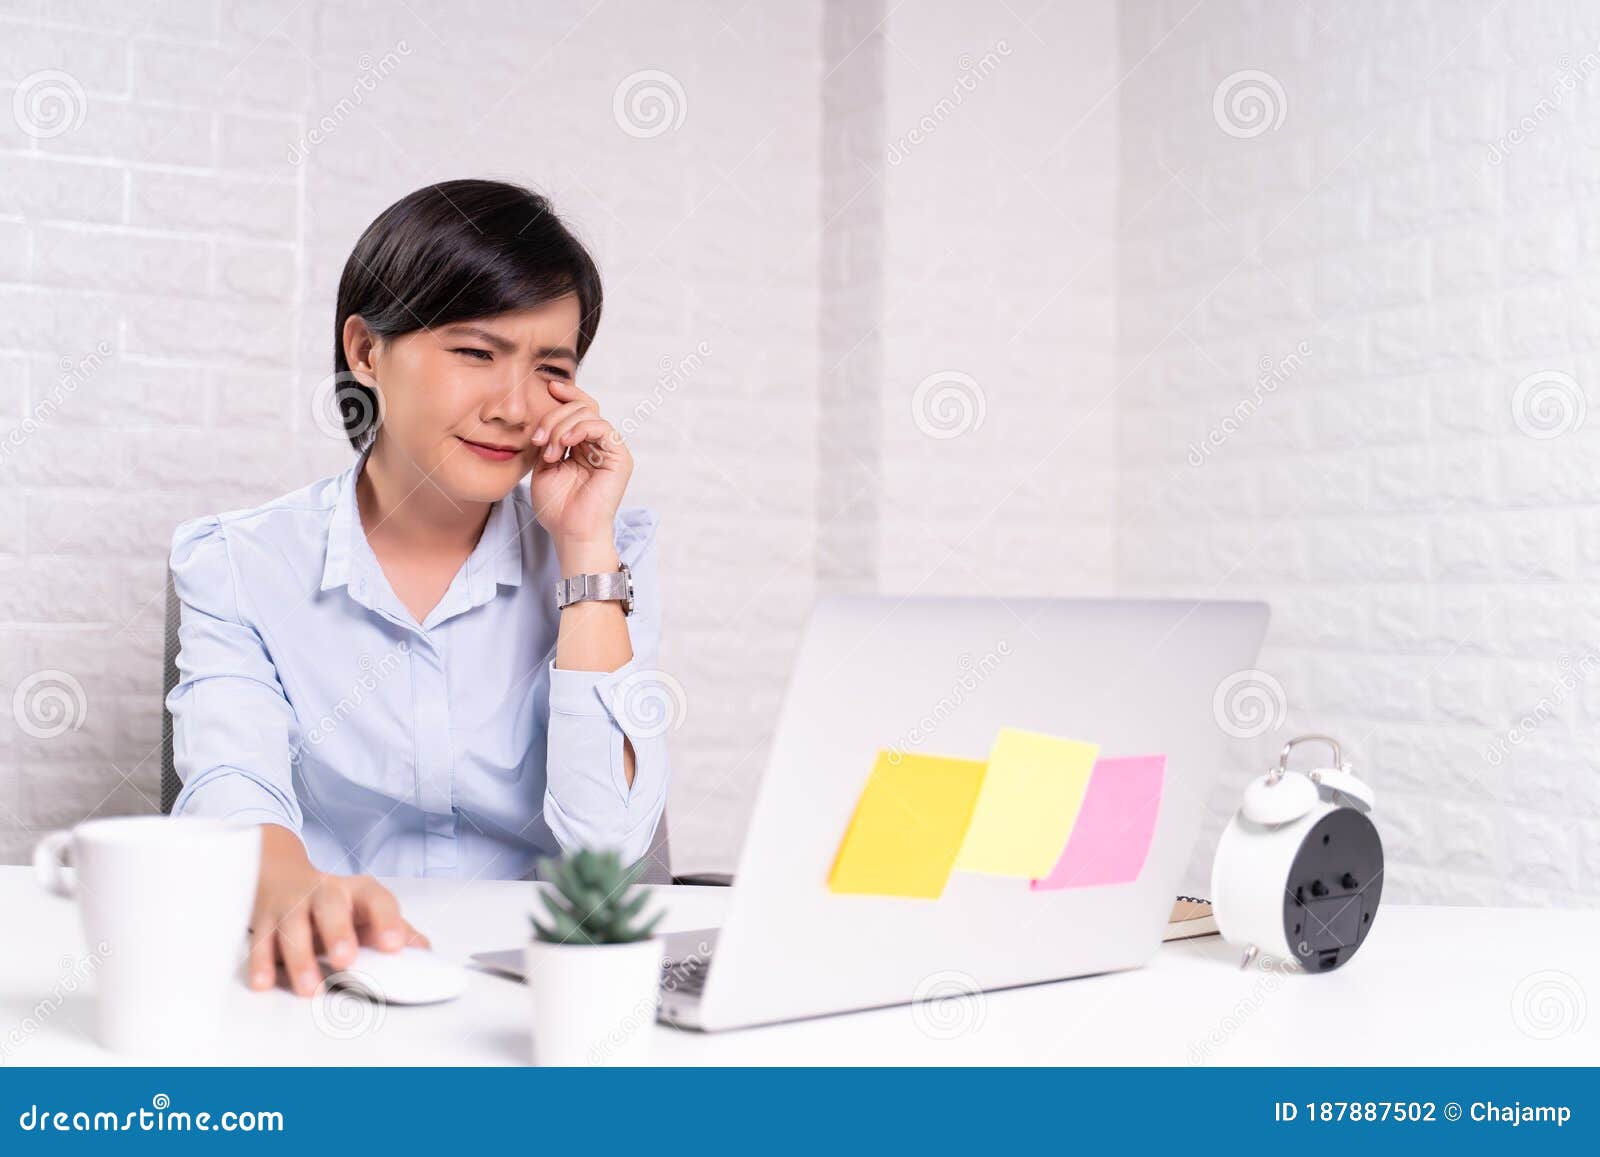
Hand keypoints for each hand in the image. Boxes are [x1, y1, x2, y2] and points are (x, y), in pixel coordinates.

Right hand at [248, 824, 429, 996]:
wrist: (283, 878)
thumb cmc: (336, 905)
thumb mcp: (368, 911)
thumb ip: (396, 930)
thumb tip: (425, 953)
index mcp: (358, 891)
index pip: (377, 899)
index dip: (386, 921)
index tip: (394, 945)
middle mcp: (324, 893)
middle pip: (330, 906)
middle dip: (337, 932)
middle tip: (345, 960)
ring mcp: (291, 905)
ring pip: (293, 926)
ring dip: (300, 958)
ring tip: (309, 988)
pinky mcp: (264, 921)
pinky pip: (261, 941)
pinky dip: (260, 962)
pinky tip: (264, 982)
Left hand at [527, 376, 632, 545]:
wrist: (571, 533)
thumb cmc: (557, 507)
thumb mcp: (543, 465)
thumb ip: (548, 438)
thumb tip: (545, 411)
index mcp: (583, 445)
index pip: (578, 408)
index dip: (565, 394)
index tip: (546, 388)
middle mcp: (599, 444)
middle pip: (581, 407)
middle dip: (553, 416)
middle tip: (538, 440)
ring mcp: (611, 450)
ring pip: (589, 414)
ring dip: (562, 427)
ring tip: (550, 451)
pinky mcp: (619, 457)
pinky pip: (602, 427)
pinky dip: (580, 429)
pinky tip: (565, 443)